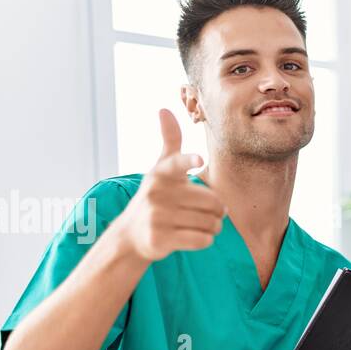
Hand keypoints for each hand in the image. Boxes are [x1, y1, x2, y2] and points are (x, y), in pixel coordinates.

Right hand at [116, 109, 225, 262]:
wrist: (131, 234)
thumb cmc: (155, 196)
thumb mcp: (160, 168)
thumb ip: (169, 141)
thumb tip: (164, 109)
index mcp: (162, 173)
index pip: (177, 163)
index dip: (189, 161)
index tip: (198, 159)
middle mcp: (158, 193)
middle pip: (213, 202)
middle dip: (219, 211)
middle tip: (210, 212)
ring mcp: (157, 217)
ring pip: (210, 223)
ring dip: (213, 227)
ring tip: (201, 224)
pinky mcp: (160, 239)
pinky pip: (201, 240)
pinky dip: (205, 240)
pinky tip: (195, 237)